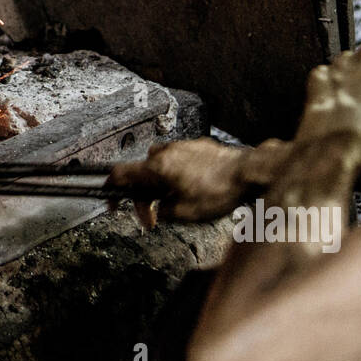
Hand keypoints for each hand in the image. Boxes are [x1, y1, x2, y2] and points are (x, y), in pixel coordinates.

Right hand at [108, 138, 272, 227]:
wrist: (249, 172)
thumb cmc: (219, 192)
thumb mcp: (185, 214)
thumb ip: (162, 213)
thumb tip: (158, 211)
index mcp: (157, 168)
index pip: (121, 173)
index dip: (111, 188)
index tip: (113, 200)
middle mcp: (167, 153)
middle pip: (142, 170)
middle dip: (145, 193)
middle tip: (155, 214)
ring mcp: (183, 146)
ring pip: (161, 163)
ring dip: (162, 180)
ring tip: (175, 197)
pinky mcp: (199, 146)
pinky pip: (179, 158)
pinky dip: (179, 172)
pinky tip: (194, 186)